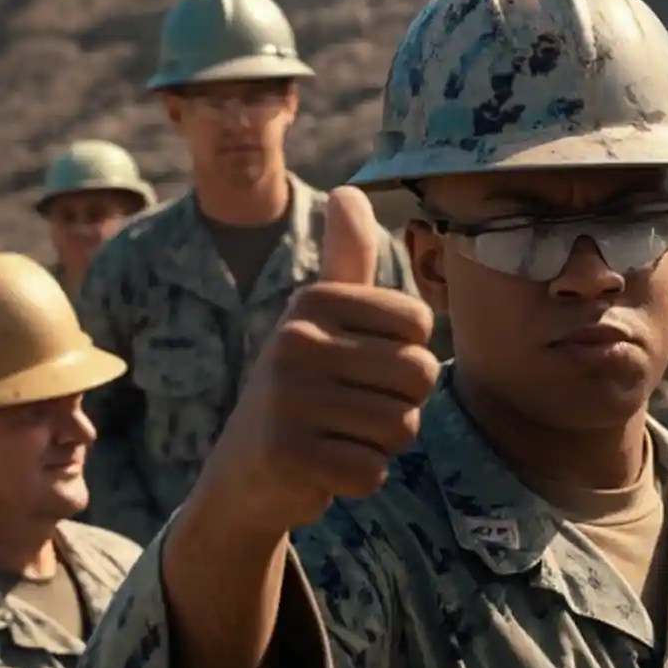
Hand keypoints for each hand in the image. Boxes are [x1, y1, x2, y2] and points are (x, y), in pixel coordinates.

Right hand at [198, 186, 438, 533]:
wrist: (246, 471)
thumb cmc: (304, 386)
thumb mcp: (322, 318)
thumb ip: (347, 259)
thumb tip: (351, 190)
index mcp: (314, 302)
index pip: (421, 325)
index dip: (407, 355)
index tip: (363, 367)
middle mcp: (295, 340)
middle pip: (420, 375)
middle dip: (401, 404)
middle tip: (353, 410)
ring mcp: (288, 397)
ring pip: (402, 426)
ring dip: (382, 443)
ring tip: (338, 435)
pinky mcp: (288, 454)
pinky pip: (374, 470)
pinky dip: (360, 477)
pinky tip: (324, 467)